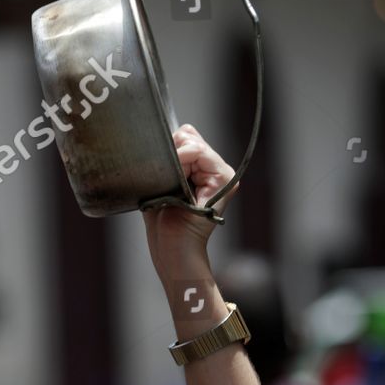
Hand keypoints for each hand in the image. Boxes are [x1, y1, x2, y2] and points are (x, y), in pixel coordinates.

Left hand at [144, 125, 238, 280]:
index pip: (185, 137)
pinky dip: (183, 159)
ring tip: (175, 187)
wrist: (172, 248)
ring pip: (193, 142)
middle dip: (172, 154)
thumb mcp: (160, 185)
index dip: (169, 148)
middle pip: (188, 136)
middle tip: (168, 182)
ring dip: (176, 161)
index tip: (161, 171)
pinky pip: (200, 151)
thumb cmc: (163, 224)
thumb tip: (159, 138)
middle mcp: (214, 169)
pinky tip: (179, 180)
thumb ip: (165, 161)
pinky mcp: (225, 178)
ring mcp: (222, 173)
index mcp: (201, 170)